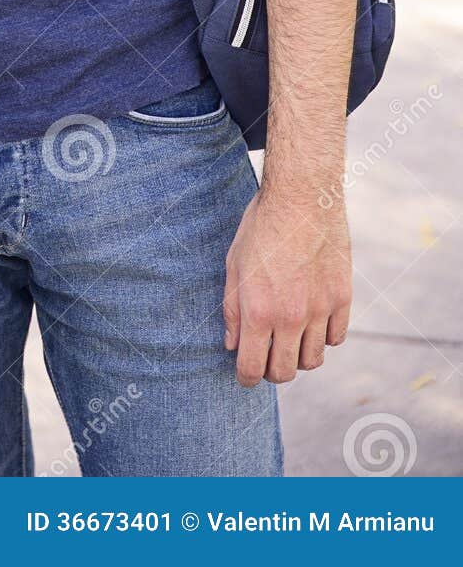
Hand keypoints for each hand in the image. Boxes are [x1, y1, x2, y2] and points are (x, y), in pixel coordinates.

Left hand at [223, 188, 351, 385]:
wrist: (302, 197)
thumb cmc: (261, 226)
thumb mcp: (234, 264)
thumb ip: (232, 309)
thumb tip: (233, 344)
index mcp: (259, 310)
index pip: (253, 368)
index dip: (246, 378)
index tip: (245, 376)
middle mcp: (291, 317)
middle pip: (285, 372)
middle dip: (271, 371)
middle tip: (266, 357)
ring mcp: (320, 309)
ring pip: (313, 360)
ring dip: (298, 356)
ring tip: (289, 339)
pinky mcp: (342, 299)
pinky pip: (335, 338)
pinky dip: (323, 338)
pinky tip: (312, 322)